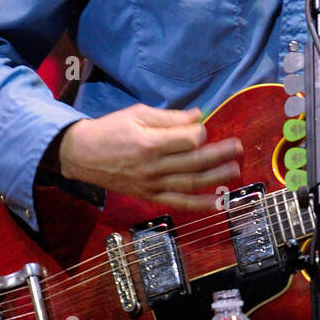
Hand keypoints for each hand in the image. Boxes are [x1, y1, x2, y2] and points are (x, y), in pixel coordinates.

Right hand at [56, 104, 242, 209]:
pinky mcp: (149, 196)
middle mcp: (152, 166)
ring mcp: (151, 184)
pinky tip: (217, 203)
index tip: (203, 128)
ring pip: (190, 184)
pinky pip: (178, 203)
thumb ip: (170, 118)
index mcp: (149, 143)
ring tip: (235, 171)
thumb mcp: (137, 114)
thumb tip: (199, 116)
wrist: (81, 154)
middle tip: (238, 148)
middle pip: (193, 162)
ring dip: (216, 179)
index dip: (199, 133)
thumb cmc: (111, 129)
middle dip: (219, 155)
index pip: (186, 141)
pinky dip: (199, 205)